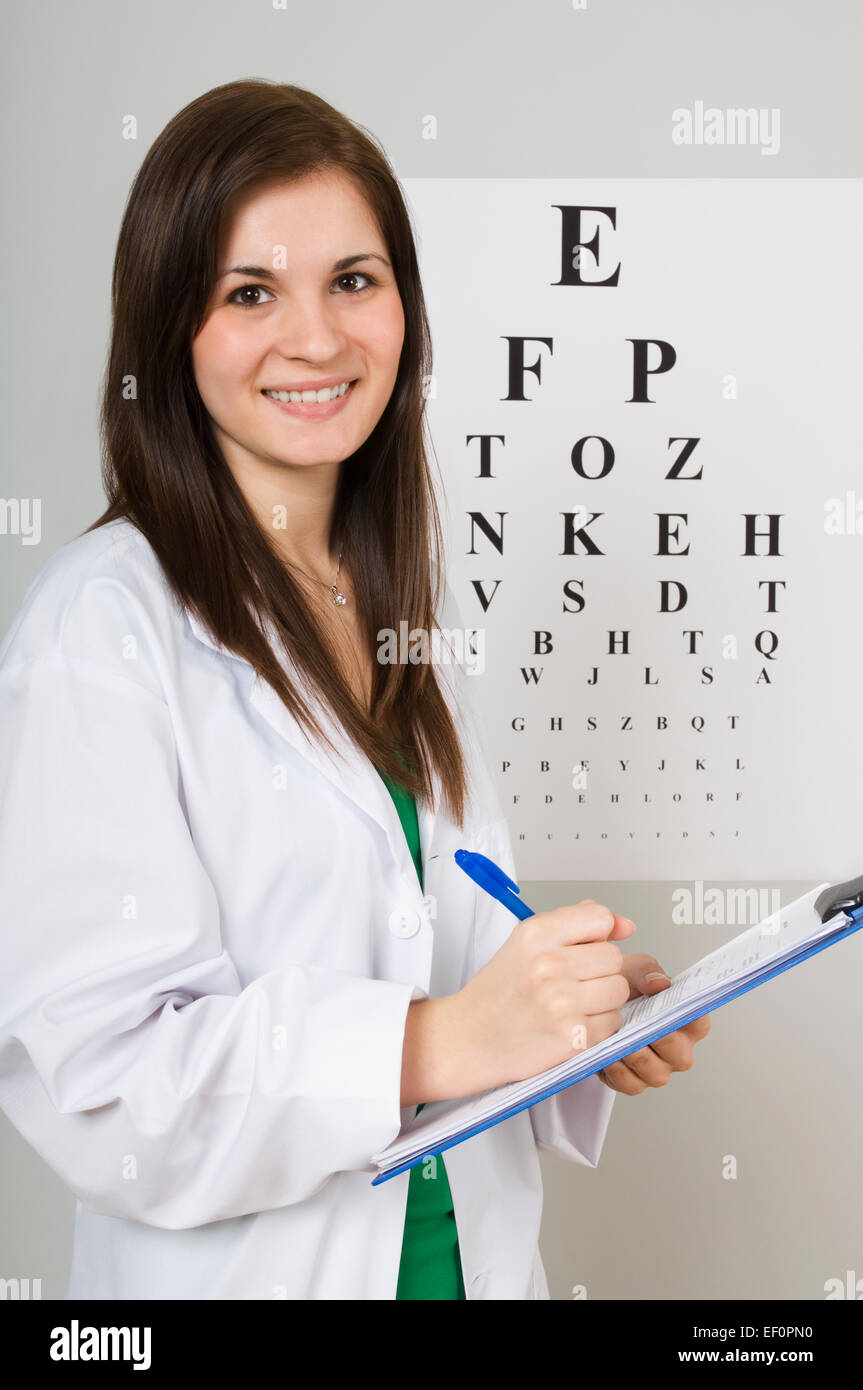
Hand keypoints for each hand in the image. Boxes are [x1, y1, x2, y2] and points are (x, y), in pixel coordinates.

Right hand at [446, 900, 636, 1095]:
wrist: (470, 1037)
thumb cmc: (500, 991)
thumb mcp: (527, 943)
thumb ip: (576, 924)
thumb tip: (626, 925)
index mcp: (536, 933)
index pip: (600, 918)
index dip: (599, 935)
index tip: (585, 948)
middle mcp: (549, 964)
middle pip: (614, 957)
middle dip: (600, 970)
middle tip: (572, 982)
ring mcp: (561, 1002)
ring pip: (619, 989)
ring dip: (603, 999)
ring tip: (573, 1003)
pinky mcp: (572, 1036)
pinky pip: (613, 1022)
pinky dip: (598, 1025)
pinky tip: (571, 1023)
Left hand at [597, 952, 710, 1094]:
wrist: (593, 1004)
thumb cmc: (624, 986)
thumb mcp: (635, 970)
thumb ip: (648, 972)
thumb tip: (660, 983)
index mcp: (687, 1021)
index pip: (699, 1022)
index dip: (689, 1018)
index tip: (673, 1009)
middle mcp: (678, 1050)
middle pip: (680, 1054)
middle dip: (661, 1041)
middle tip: (642, 1027)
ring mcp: (658, 1069)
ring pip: (656, 1073)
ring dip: (637, 1058)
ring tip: (620, 1041)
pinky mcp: (634, 1082)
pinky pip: (631, 1084)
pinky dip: (619, 1072)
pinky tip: (608, 1056)